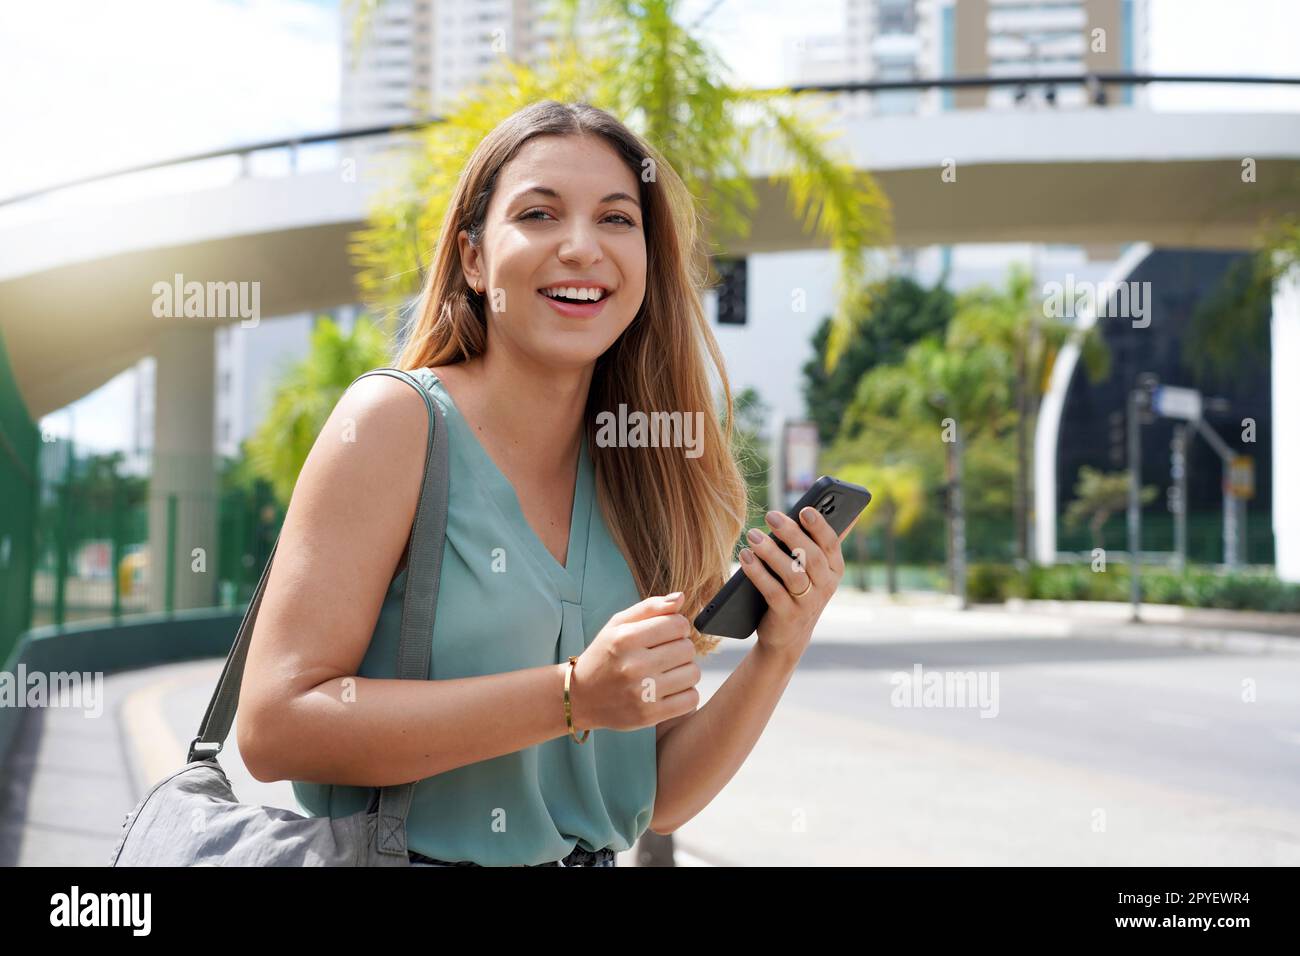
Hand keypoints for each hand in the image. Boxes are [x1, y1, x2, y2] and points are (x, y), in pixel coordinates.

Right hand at [569, 593, 700, 731]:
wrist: (580, 697)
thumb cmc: (603, 656)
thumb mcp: (618, 624)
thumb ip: (650, 607)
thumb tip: (680, 598)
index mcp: (626, 638)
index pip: (678, 624)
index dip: (678, 626)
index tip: (667, 634)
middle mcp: (633, 665)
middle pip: (688, 648)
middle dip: (681, 648)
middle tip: (665, 654)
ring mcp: (642, 693)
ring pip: (693, 673)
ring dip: (684, 671)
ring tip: (666, 672)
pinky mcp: (650, 715)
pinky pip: (691, 699)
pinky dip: (685, 693)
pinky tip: (669, 689)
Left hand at [738, 506, 855, 659]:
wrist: (788, 635)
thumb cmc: (798, 591)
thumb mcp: (813, 569)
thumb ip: (820, 542)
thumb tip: (834, 510)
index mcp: (835, 569)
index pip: (831, 544)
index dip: (819, 526)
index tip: (804, 509)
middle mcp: (826, 586)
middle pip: (812, 557)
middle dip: (792, 534)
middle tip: (771, 516)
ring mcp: (809, 604)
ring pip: (793, 574)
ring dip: (771, 553)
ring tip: (753, 535)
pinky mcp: (789, 617)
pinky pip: (773, 592)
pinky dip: (758, 574)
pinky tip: (746, 558)